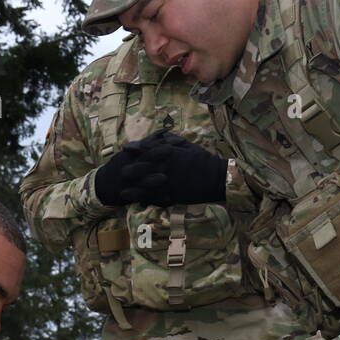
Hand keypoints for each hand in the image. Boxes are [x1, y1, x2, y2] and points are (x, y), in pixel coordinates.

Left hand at [95, 131, 227, 206]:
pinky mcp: (174, 195)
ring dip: (134, 190)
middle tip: (121, 172)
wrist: (217, 178)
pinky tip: (138, 205)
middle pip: (144, 168)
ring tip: (122, 194)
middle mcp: (168, 166)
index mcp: (171, 152)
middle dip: (131, 170)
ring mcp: (170, 182)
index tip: (125, 148)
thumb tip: (162, 134)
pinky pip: (157, 199)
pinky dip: (147, 202)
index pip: (149, 148)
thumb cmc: (204, 161)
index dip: (136, 148)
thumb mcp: (189, 146)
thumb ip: (173, 140)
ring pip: (147, 186)